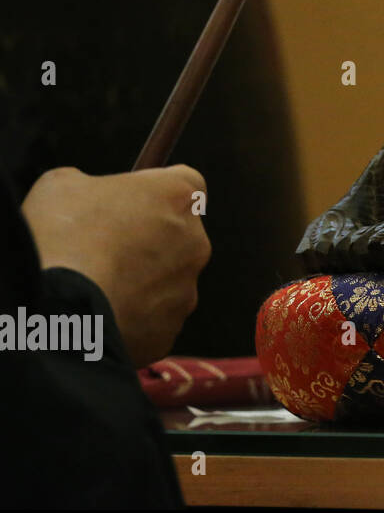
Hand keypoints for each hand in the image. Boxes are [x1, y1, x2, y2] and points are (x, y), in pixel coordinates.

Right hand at [21, 165, 211, 366]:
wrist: (59, 310)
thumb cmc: (61, 237)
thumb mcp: (62, 185)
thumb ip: (92, 185)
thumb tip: (91, 197)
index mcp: (177, 196)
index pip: (186, 183)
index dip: (156, 191)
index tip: (131, 200)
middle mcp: (195, 241)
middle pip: (176, 235)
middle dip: (145, 239)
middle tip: (100, 247)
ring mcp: (187, 288)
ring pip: (164, 280)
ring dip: (137, 280)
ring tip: (92, 284)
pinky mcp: (170, 329)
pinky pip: (151, 318)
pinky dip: (128, 315)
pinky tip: (97, 313)